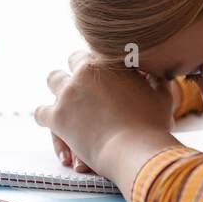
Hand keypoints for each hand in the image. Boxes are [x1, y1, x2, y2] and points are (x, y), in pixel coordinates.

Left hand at [33, 51, 177, 191]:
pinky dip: (45, 116)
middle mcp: (84, 72)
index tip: (105, 72)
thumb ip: (158, 80)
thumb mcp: (162, 96)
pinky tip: (51, 120)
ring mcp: (68, 93)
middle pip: (74, 60)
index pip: (98, 51)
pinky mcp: (57, 116)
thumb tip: (160, 74)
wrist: (134, 150)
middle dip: (79, 70)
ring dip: (59, 87)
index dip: (101, 62)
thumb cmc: (153, 124)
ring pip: (53, 79)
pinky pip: (40, 112)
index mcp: (108, 62)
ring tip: (66, 98)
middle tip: (85, 84)